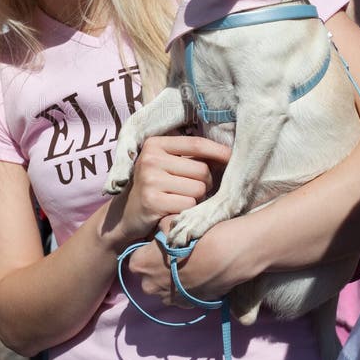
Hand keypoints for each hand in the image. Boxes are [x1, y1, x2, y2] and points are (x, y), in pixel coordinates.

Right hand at [105, 135, 229, 245]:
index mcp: (155, 144)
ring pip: (198, 189)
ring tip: (179, 199)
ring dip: (196, 198)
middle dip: (204, 183)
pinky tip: (173, 210)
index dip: (218, 151)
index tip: (233, 158)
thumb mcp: (165, 164)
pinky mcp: (152, 201)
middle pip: (201, 170)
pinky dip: (186, 211)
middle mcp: (150, 158)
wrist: (125, 215)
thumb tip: (228, 153)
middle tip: (191, 189)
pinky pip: (188, 205)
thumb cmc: (155, 186)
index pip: (196, 144)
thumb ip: (188, 156)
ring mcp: (150, 179)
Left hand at [127, 215, 243, 306]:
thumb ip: (159, 228)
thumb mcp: (171, 223)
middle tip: (177, 253)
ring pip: (166, 287)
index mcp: (140, 265)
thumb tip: (159, 230)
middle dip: (159, 266)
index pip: (136, 257)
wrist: (227, 255)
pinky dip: (188, 286)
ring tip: (192, 263)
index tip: (162, 244)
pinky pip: (182, 295)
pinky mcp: (188, 306)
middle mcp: (149, 287)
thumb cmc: (196, 236)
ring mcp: (169, 299)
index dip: (149, 250)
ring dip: (174, 278)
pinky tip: (200, 273)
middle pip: (150, 275)